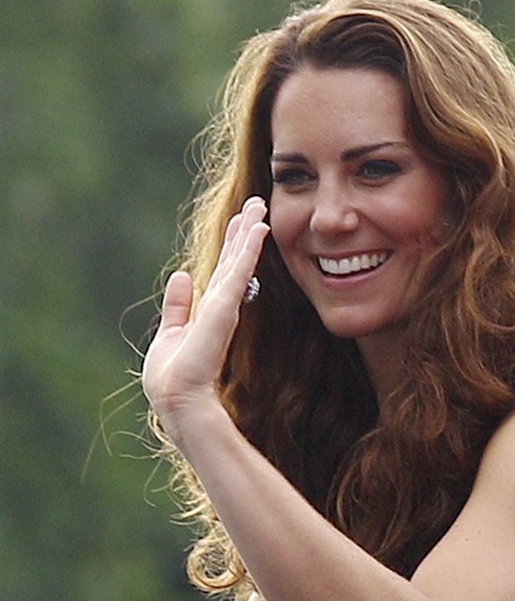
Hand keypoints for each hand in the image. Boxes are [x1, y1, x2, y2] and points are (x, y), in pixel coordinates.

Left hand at [143, 197, 269, 444]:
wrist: (177, 398)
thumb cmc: (173, 377)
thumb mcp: (169, 334)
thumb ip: (178, 306)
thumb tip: (182, 275)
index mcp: (210, 310)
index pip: (225, 269)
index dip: (235, 244)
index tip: (245, 220)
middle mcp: (222, 305)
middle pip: (236, 259)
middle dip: (246, 230)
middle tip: (258, 202)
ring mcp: (225, 306)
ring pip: (239, 261)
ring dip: (249, 232)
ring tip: (258, 206)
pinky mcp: (224, 308)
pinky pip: (238, 272)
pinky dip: (247, 249)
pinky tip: (255, 230)